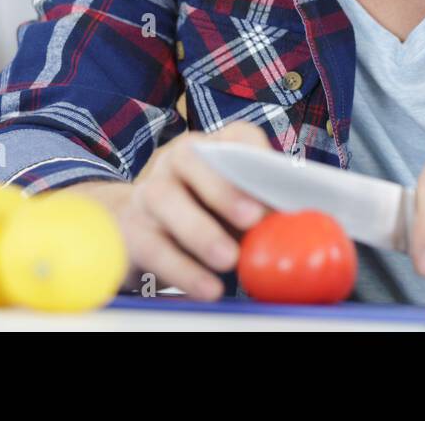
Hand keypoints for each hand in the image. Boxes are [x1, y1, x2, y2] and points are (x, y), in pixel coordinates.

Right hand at [75, 121, 271, 300]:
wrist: (139, 232)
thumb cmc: (205, 216)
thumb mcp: (236, 211)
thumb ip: (262, 213)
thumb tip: (293, 230)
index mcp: (212, 148)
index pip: (238, 137)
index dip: (257, 154)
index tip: (276, 177)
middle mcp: (177, 161)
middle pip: (193, 160)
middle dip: (224, 190)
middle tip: (252, 218)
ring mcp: (149, 191)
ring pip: (165, 200)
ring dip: (200, 231)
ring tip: (229, 259)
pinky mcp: (131, 230)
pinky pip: (153, 247)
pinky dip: (183, 270)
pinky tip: (208, 287)